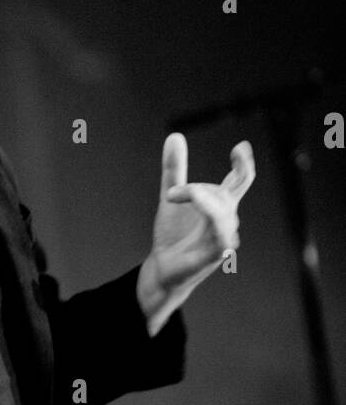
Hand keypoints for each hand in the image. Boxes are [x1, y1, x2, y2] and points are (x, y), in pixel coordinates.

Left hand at [137, 132, 255, 334]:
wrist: (162, 269)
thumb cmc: (173, 235)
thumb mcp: (171, 197)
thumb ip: (175, 169)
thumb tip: (175, 136)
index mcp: (218, 204)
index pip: (239, 181)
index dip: (243, 163)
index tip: (241, 146)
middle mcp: (225, 219)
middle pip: (233, 191)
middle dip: (239, 172)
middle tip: (231, 154)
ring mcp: (222, 238)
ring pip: (224, 211)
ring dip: (203, 197)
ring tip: (176, 193)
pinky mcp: (215, 256)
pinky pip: (222, 238)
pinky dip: (215, 223)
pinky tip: (207, 213)